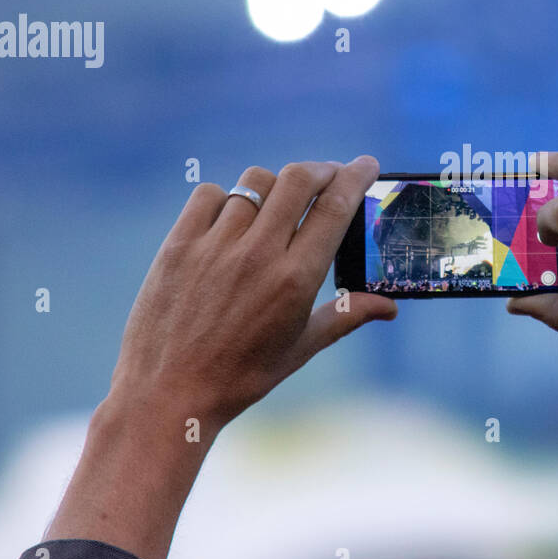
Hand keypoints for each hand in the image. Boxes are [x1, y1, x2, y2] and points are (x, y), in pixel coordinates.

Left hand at [109, 158, 396, 430]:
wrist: (167, 394)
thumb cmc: (241, 376)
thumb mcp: (300, 348)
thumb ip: (346, 316)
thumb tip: (390, 307)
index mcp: (296, 280)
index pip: (335, 207)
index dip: (356, 177)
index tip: (367, 164)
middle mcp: (258, 254)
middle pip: (299, 179)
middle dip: (322, 169)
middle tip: (330, 175)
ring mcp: (215, 246)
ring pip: (255, 182)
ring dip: (276, 185)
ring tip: (279, 202)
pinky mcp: (178, 245)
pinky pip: (210, 195)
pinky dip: (227, 199)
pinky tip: (232, 219)